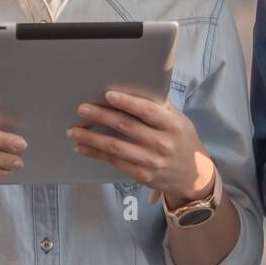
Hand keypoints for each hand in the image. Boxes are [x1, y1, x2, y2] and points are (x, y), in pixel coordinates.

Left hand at [68, 90, 214, 205]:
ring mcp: (151, 161)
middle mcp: (162, 143)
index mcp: (172, 125)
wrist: (192, 175)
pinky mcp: (142, 174)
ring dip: (91, 138)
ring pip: (116, 147)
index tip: (108, 95)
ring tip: (73, 131)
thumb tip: (133, 89)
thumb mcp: (179, 120)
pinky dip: (96, 154)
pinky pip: (115, 162)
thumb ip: (159, 107)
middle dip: (101, 117)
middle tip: (81, 109)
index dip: (127, 102)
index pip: (147, 111)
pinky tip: (82, 148)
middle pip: (126, 127)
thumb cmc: (181, 140)